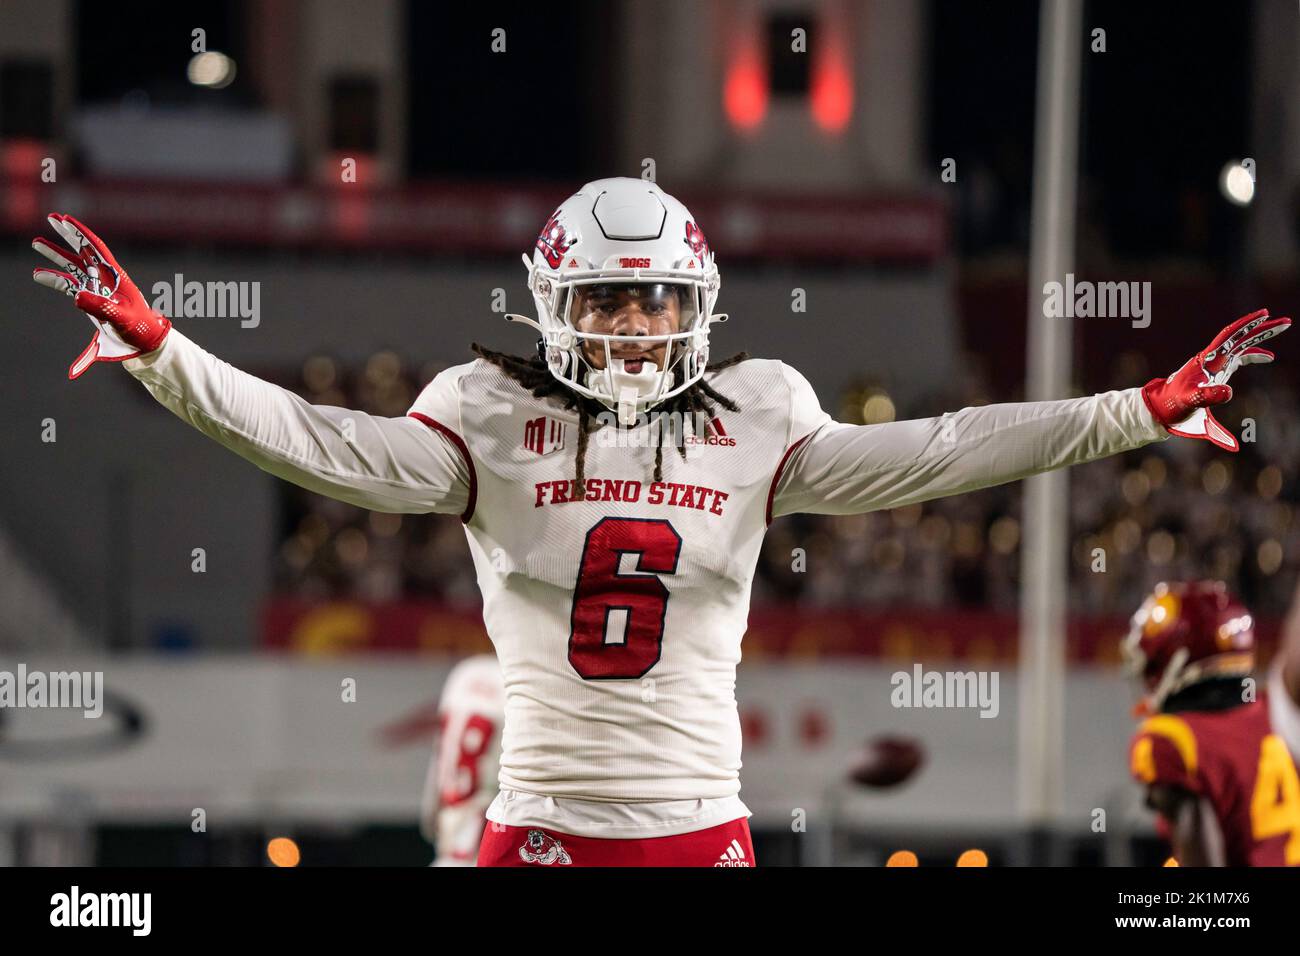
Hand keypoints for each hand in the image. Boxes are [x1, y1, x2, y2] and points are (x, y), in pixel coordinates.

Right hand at [32, 213, 170, 378]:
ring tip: (37, 243)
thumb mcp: (120, 317)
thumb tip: (76, 295)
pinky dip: (55, 278)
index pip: (97, 248)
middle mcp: (105, 277)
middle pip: (83, 251)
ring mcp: (97, 287)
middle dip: (68, 235)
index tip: (66, 220)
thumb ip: (100, 307)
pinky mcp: (91, 298)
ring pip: (73, 266)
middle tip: (51, 219)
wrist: (144, 340)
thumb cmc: (139, 328)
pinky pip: (70, 284)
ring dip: (56, 255)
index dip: (81, 233)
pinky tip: (38, 274)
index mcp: (115, 276)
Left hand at [1141, 309, 1289, 451]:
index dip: (1247, 323)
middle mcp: (1213, 358)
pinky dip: (1254, 356)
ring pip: (1242, 345)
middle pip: (1241, 337)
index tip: (1265, 314)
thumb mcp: (1192, 400)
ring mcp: (1216, 364)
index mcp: (1208, 359)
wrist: (1162, 409)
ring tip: (1281, 328)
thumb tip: (1229, 392)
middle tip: (1287, 321)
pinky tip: (1268, 358)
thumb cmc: (1174, 404)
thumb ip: (1209, 396)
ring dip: (1261, 337)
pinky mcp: (1217, 372)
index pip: (1230, 335)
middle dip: (1263, 328)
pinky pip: (1239, 358)